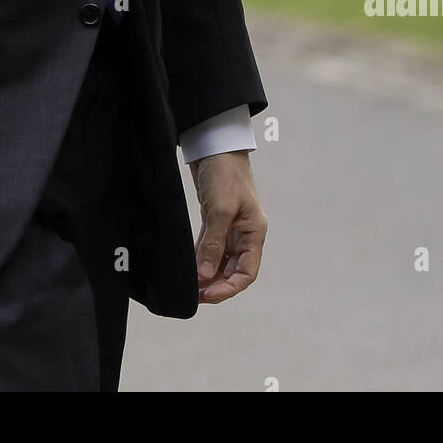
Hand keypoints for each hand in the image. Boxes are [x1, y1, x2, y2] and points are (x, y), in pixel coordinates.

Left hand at [188, 150, 265, 304]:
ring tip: (189, 287)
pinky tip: (188, 269)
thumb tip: (204, 275)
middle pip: (233, 270)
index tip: (210, 295)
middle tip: (194, 296)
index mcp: (254, 233)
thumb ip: (214, 244)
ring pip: (219, 261)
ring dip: (206, 275)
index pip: (247, 272)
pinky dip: (199, 259)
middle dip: (215, 285)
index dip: (230, 288)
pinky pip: (209, 248)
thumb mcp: (220, 210)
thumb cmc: (226, 174)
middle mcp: (244, 234)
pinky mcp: (214, 220)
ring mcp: (229, 228)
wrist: (215, 146)